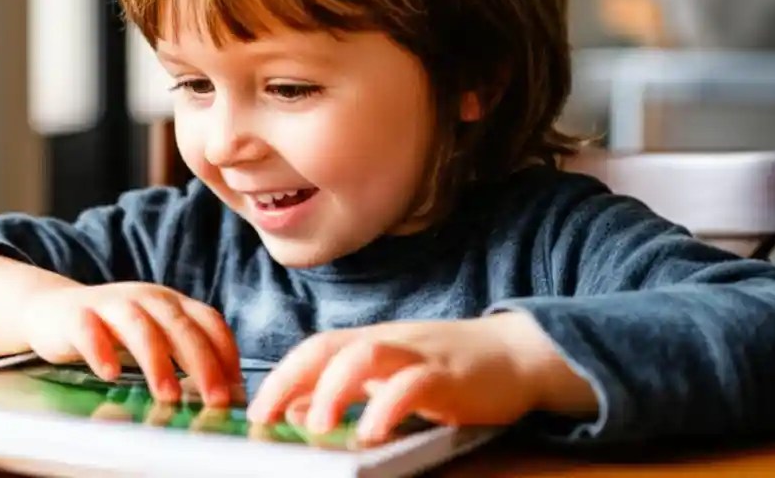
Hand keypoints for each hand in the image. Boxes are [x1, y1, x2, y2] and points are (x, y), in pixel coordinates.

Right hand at [19, 282, 241, 405]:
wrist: (52, 310)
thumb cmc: (113, 331)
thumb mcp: (155, 335)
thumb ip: (184, 354)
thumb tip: (223, 391)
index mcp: (171, 303)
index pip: (209, 321)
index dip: (226, 352)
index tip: (237, 386)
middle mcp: (146, 298)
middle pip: (180, 326)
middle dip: (202, 363)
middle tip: (216, 398)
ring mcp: (111, 304)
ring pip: (140, 328)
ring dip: (157, 362)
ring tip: (170, 395)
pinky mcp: (76, 315)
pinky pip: (89, 330)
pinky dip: (100, 350)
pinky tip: (109, 374)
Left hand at [247, 313, 594, 443]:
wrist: (519, 353)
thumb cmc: (451, 370)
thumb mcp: (392, 379)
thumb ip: (348, 392)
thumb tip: (296, 411)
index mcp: (371, 342)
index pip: (314, 349)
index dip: (280, 377)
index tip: (255, 412)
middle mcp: (388, 342)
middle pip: (327, 347)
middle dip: (289, 380)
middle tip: (266, 419)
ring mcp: (418, 355)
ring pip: (364, 356)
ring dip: (333, 389)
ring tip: (317, 426)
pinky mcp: (449, 375)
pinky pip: (412, 384)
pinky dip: (388, 407)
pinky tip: (373, 433)